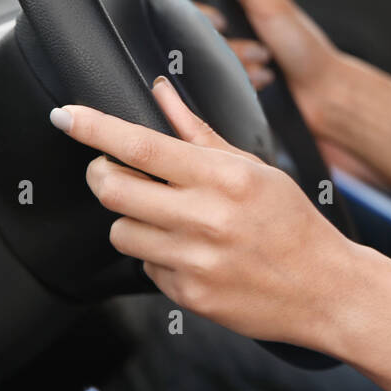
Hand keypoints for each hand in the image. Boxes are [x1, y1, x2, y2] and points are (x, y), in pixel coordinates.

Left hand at [50, 75, 355, 348]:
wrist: (325, 289)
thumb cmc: (293, 223)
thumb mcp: (255, 169)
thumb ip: (200, 134)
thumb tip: (163, 95)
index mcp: (224, 177)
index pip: (142, 146)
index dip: (95, 128)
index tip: (65, 115)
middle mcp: (206, 218)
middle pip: (113, 189)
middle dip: (101, 173)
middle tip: (110, 168)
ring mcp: (195, 260)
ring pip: (120, 231)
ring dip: (131, 220)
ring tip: (166, 219)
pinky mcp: (189, 295)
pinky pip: (145, 268)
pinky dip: (157, 256)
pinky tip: (191, 253)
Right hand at [198, 0, 341, 107]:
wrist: (323, 94)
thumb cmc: (304, 46)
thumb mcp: (270, 3)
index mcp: (237, 6)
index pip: (194, 6)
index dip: (202, 17)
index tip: (221, 23)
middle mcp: (231, 33)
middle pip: (199, 41)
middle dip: (232, 49)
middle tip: (261, 50)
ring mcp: (233, 62)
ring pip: (209, 67)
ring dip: (242, 69)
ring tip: (268, 66)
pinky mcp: (235, 88)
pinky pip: (219, 89)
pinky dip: (244, 86)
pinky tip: (265, 83)